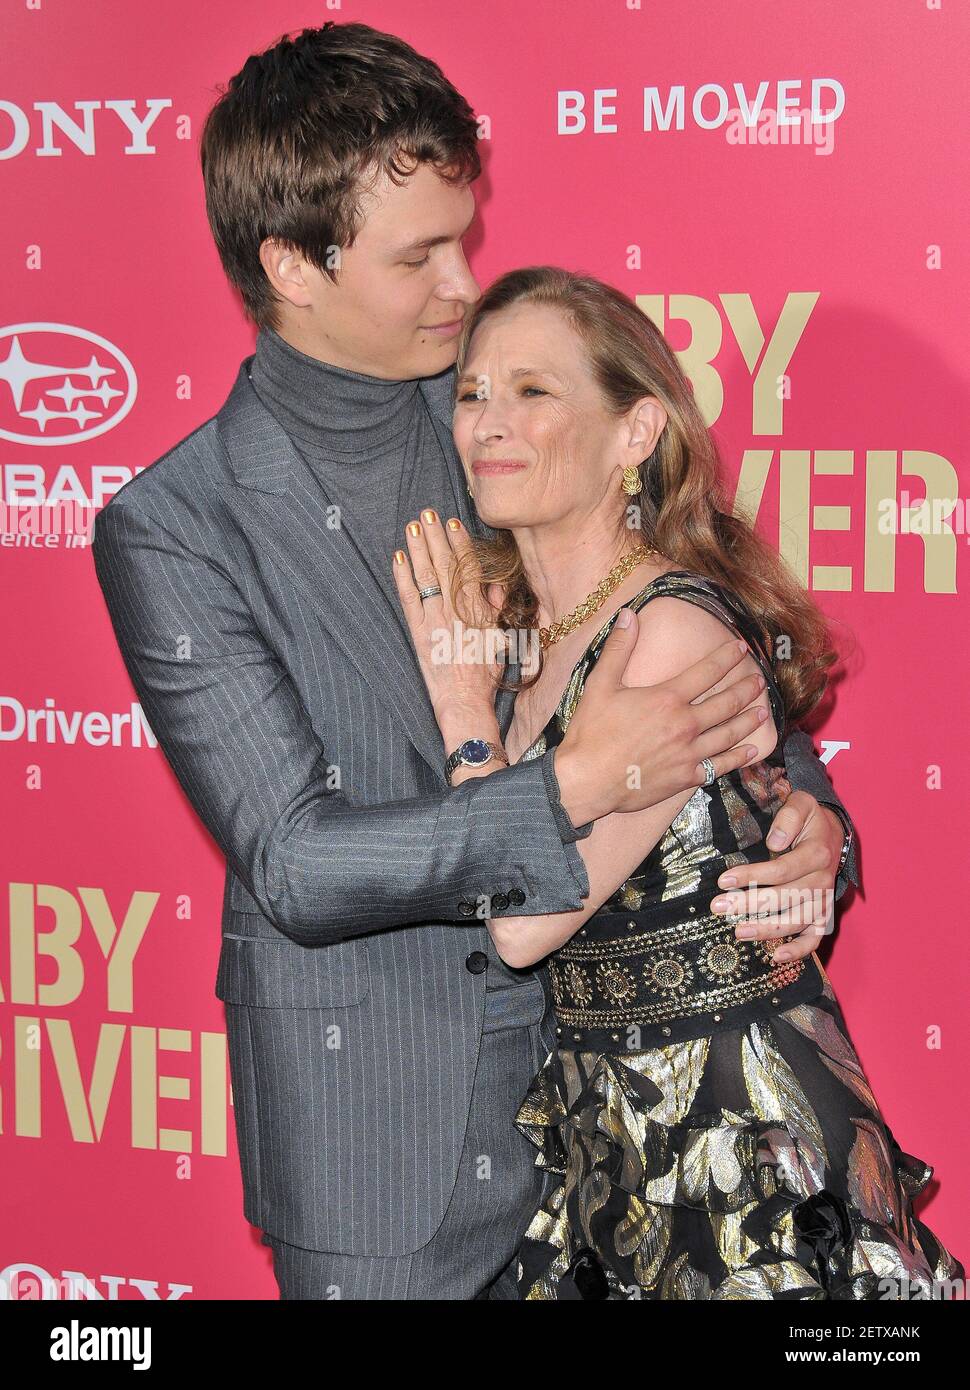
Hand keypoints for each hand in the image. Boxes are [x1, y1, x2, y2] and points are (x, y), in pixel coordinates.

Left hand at [392, 510, 506, 729]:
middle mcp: (456, 610)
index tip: (452, 523)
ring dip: (418, 549)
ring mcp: (435, 620)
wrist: (464, 700)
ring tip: (412, 527)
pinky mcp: (418, 632)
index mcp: (479, 610)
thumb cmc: (485, 674)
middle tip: (427, 514)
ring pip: (426, 576)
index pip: (469, 568)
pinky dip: (402, 577)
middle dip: (436, 537)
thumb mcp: (499, 639)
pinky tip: (398, 557)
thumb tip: (494, 585)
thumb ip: (495, 609)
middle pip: (445, 565)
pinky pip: (409, 598)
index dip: (459, 543)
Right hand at [554, 608, 768, 823]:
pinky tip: (750, 751)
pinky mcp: (686, 777)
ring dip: (749, 721)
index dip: (727, 657)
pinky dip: (738, 758)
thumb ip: (618, 648)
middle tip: (760, 681)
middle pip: (726, 702)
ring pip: (729, 733)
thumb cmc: (590, 733)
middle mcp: (685, 724)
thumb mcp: (600, 684)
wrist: (587, 780)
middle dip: (746, 689)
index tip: (742, 648)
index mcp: (667, 698)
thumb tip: (630, 614)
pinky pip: (720, 766)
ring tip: (762, 711)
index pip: (707, 671)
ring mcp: (689, 753)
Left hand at [709, 790, 842, 962]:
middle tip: (719, 907)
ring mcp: (824, 900)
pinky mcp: (823, 914)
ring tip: (738, 931)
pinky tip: (776, 958)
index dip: (752, 876)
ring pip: (797, 921)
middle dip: (749, 904)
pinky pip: (816, 937)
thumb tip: (774, 842)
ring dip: (767, 930)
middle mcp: (823, 880)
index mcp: (817, 854)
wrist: (832, 834)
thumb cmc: (809, 819)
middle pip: (785, 898)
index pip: (782, 869)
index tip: (724, 879)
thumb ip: (788, 818)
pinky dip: (799, 950)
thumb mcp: (801, 804)